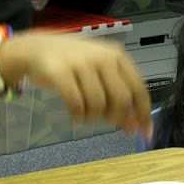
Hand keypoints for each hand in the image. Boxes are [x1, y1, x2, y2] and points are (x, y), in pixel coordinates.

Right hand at [0, 33, 152, 137]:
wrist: (37, 48)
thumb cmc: (74, 63)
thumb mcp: (100, 73)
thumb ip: (118, 95)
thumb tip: (134, 126)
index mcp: (117, 56)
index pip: (139, 88)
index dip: (144, 113)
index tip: (145, 134)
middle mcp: (102, 57)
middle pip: (121, 99)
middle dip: (116, 117)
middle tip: (106, 122)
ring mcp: (81, 64)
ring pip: (98, 104)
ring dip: (93, 118)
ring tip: (86, 116)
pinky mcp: (61, 73)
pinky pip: (77, 104)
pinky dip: (79, 117)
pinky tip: (76, 117)